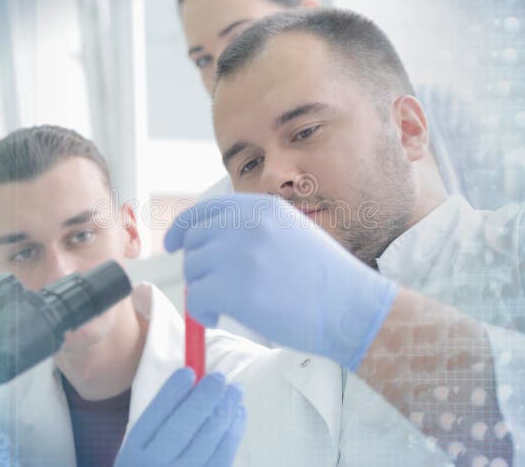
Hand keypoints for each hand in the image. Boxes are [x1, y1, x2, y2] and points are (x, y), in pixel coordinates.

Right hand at [115, 368, 244, 466]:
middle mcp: (156, 464)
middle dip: (205, 395)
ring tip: (235, 390)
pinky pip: (224, 454)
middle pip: (184, 424)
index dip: (173, 390)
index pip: (155, 414)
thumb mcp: (142, 447)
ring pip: (209, 437)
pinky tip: (238, 414)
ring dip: (226, 408)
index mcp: (135, 450)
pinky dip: (234, 430)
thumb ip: (160, 420)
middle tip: (219, 377)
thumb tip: (192, 381)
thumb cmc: (154, 464)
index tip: (188, 371)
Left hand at [165, 194, 397, 369]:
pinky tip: (220, 317)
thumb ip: (252, 230)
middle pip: (194, 242)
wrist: (352, 307)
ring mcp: (242, 254)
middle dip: (196, 267)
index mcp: (262, 207)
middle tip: (212, 289)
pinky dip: (202, 311)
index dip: (182, 228)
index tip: (172, 245)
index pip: (204, 210)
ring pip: (193, 270)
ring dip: (202, 291)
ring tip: (225, 306)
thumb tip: (208, 243)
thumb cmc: (325, 280)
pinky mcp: (238, 288)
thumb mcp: (291, 233)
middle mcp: (249, 223)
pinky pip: (196, 297)